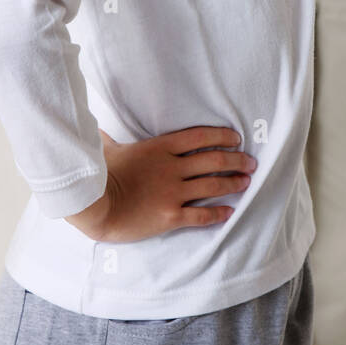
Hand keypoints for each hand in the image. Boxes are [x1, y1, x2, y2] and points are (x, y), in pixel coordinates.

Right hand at [64, 125, 256, 242]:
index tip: (235, 138)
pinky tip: (229, 212)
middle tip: (250, 162)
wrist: (95, 204)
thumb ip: (110, 139)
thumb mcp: (107, 150)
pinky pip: (201, 215)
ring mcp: (173, 192)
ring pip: (212, 186)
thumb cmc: (99, 175)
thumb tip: (98, 129)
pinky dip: (218, 213)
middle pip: (213, 160)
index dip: (222, 136)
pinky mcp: (171, 216)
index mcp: (160, 148)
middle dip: (236, 160)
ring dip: (233, 183)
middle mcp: (172, 168)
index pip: (199, 137)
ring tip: (246, 182)